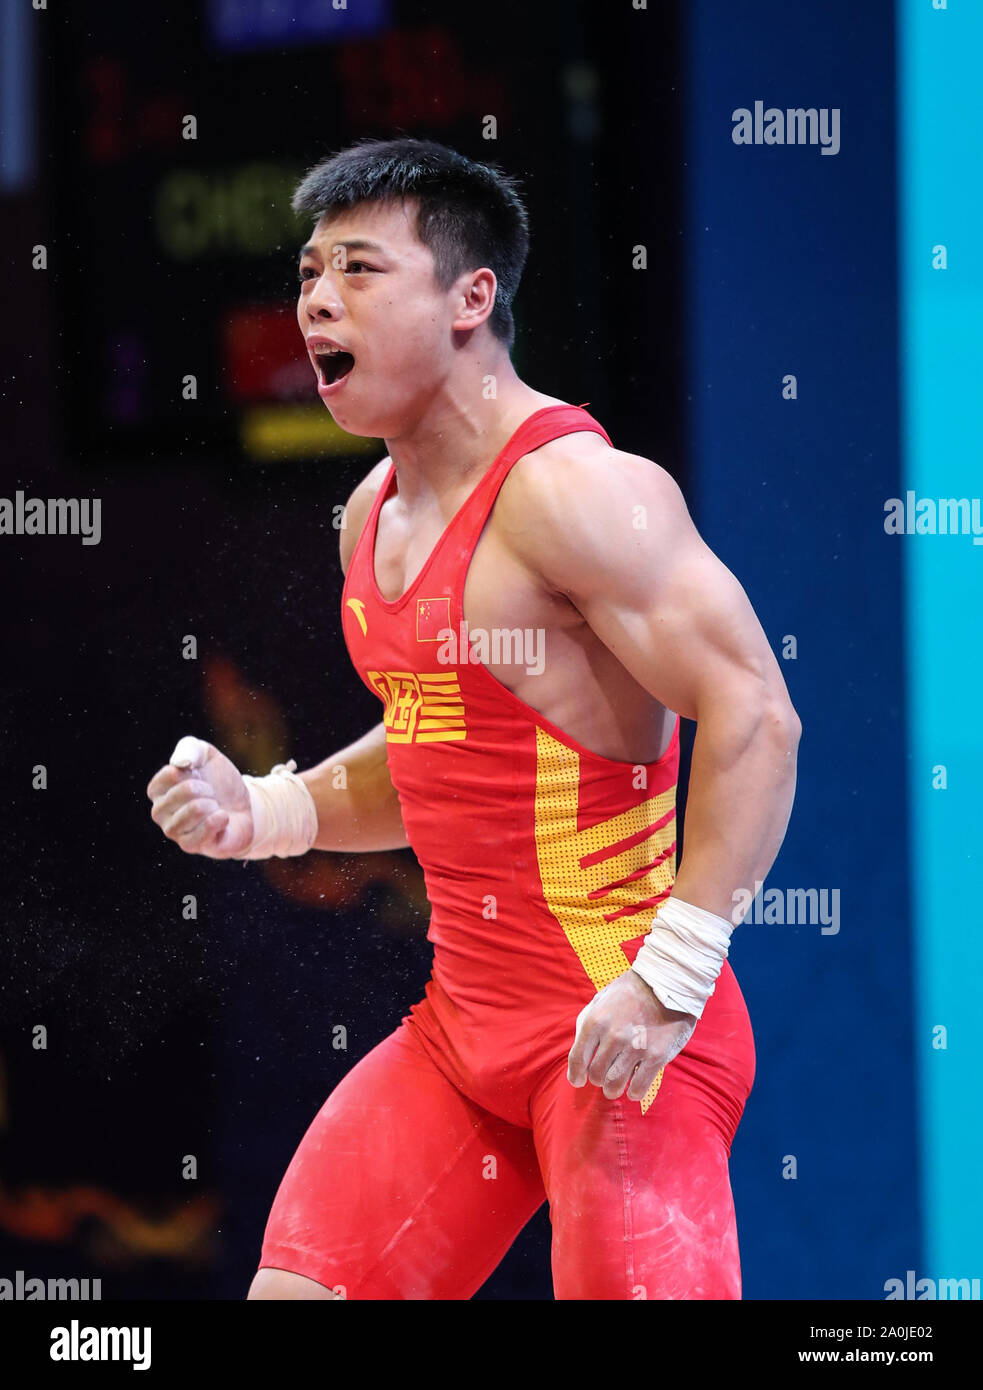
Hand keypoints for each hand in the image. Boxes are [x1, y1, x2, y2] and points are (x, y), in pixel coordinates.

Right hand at [146, 735, 253, 857]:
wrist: (243, 806)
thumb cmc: (218, 780)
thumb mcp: (206, 754)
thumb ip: (190, 748)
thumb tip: (179, 764)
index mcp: (159, 790)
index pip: (167, 776)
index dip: (191, 771)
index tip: (199, 773)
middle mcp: (160, 812)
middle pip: (181, 792)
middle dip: (205, 787)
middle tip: (211, 792)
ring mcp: (175, 831)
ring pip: (191, 812)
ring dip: (211, 804)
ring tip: (215, 805)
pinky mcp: (192, 846)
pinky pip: (201, 834)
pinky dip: (217, 821)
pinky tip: (223, 816)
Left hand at [567, 967, 697, 1100]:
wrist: (668, 982)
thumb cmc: (631, 991)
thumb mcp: (601, 999)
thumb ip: (587, 1022)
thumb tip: (580, 1052)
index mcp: (596, 1020)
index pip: (577, 1059)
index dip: (575, 1075)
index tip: (578, 1081)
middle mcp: (614, 1035)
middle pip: (596, 1074)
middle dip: (598, 1079)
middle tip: (603, 1077)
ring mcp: (636, 1046)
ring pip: (614, 1084)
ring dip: (612, 1089)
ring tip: (615, 1088)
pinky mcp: (657, 1056)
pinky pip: (639, 1087)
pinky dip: (633, 1092)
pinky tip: (633, 1089)